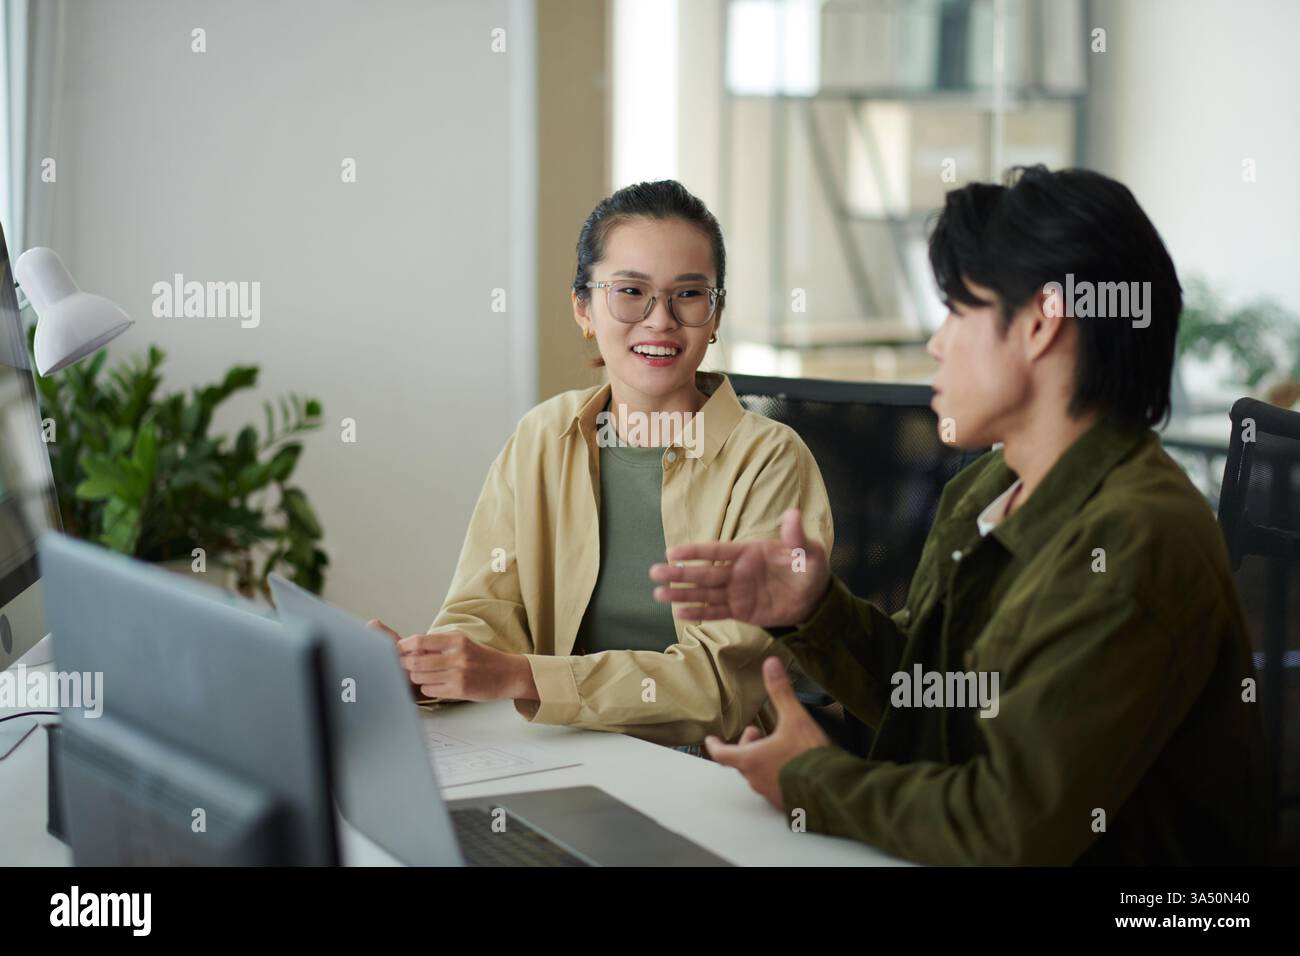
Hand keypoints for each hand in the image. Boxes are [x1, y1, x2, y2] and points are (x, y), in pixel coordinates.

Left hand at [365, 621, 536, 701]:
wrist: (508, 674)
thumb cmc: (483, 658)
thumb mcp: (464, 644)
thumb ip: (439, 645)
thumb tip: (410, 648)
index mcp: (457, 640)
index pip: (420, 641)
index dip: (403, 647)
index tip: (397, 650)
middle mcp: (457, 656)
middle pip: (415, 661)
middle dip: (406, 665)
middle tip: (405, 666)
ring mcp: (458, 674)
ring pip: (420, 677)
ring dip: (417, 677)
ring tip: (425, 676)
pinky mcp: (460, 690)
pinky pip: (430, 690)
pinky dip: (428, 688)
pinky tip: (437, 685)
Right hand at [649, 508, 829, 627]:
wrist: (814, 600)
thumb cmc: (809, 569)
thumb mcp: (809, 552)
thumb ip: (796, 537)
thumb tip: (793, 514)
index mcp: (748, 553)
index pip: (717, 551)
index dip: (695, 552)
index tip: (672, 552)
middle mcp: (737, 571)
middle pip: (703, 572)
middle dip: (679, 573)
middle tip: (654, 572)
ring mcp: (737, 591)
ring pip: (704, 592)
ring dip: (682, 594)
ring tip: (658, 594)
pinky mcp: (740, 610)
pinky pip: (717, 612)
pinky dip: (700, 613)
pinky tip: (680, 614)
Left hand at [704, 657, 830, 809]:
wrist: (832, 788)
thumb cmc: (809, 755)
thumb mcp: (794, 717)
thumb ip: (780, 691)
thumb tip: (770, 664)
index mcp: (751, 760)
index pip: (722, 754)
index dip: (714, 745)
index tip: (711, 741)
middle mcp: (756, 779)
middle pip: (741, 761)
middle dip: (747, 745)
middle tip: (757, 733)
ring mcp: (770, 793)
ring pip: (758, 774)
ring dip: (762, 759)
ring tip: (776, 747)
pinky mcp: (785, 802)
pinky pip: (774, 786)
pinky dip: (776, 774)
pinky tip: (792, 766)